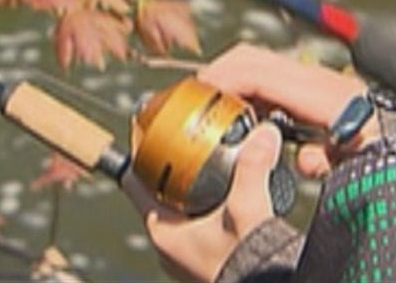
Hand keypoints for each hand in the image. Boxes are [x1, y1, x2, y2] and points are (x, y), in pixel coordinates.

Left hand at [126, 124, 282, 282]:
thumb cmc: (246, 265)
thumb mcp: (247, 209)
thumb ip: (252, 167)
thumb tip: (261, 135)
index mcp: (163, 231)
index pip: (134, 180)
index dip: (139, 150)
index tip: (148, 129)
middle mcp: (169, 243)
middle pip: (156, 190)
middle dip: (169, 165)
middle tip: (182, 140)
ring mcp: (186, 252)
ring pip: (178, 206)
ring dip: (190, 185)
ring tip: (206, 160)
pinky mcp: (205, 256)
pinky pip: (197, 221)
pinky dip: (207, 202)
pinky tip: (228, 191)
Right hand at [197, 43, 373, 177]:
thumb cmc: (384, 155)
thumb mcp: (355, 166)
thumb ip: (323, 162)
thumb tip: (301, 158)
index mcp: (328, 94)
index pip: (262, 74)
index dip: (226, 80)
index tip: (199, 93)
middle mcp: (321, 79)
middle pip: (254, 58)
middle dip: (220, 72)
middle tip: (194, 97)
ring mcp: (317, 79)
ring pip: (259, 63)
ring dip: (230, 78)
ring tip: (209, 105)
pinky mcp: (314, 86)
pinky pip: (269, 76)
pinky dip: (245, 86)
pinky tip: (237, 111)